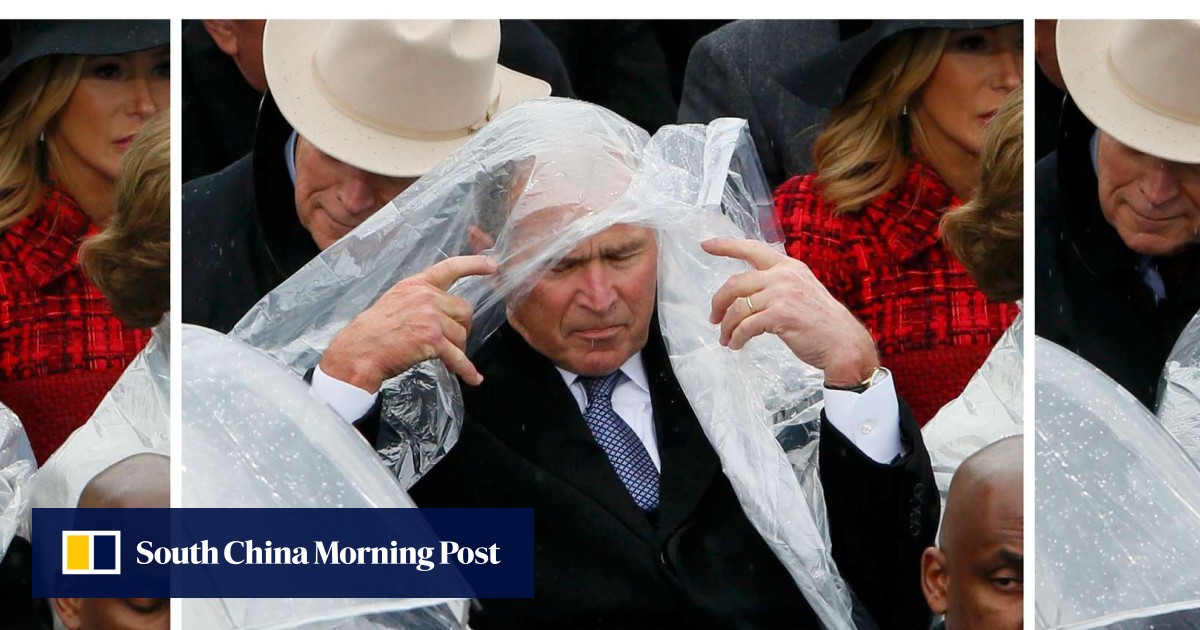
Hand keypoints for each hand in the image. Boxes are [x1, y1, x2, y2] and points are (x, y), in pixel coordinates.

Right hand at [320, 255, 497, 392]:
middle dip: (461, 327)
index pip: (450, 268)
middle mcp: (426, 297)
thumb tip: (445, 310)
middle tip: (450, 341)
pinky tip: (474, 378)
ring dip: (457, 348)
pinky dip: (467, 370)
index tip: (492, 265)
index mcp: (417, 285)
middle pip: (464, 310)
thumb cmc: (375, 330)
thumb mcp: (396, 300)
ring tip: (443, 356)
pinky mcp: (433, 340)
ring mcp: (431, 317)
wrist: (360, 350)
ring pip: (461, 334)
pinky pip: (458, 357)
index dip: (474, 264)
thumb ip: (420, 299)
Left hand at [702, 238, 878, 386]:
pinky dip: (737, 337)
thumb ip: (778, 286)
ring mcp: (782, 294)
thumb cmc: (822, 323)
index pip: (752, 249)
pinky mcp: (780, 314)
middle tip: (713, 318)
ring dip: (727, 326)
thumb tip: (748, 296)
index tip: (706, 245)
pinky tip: (737, 345)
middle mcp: (784, 275)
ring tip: (726, 339)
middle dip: (718, 302)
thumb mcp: (801, 291)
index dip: (726, 245)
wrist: (843, 343)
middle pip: (735, 283)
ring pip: (737, 308)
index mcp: (788, 266)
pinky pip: (745, 326)